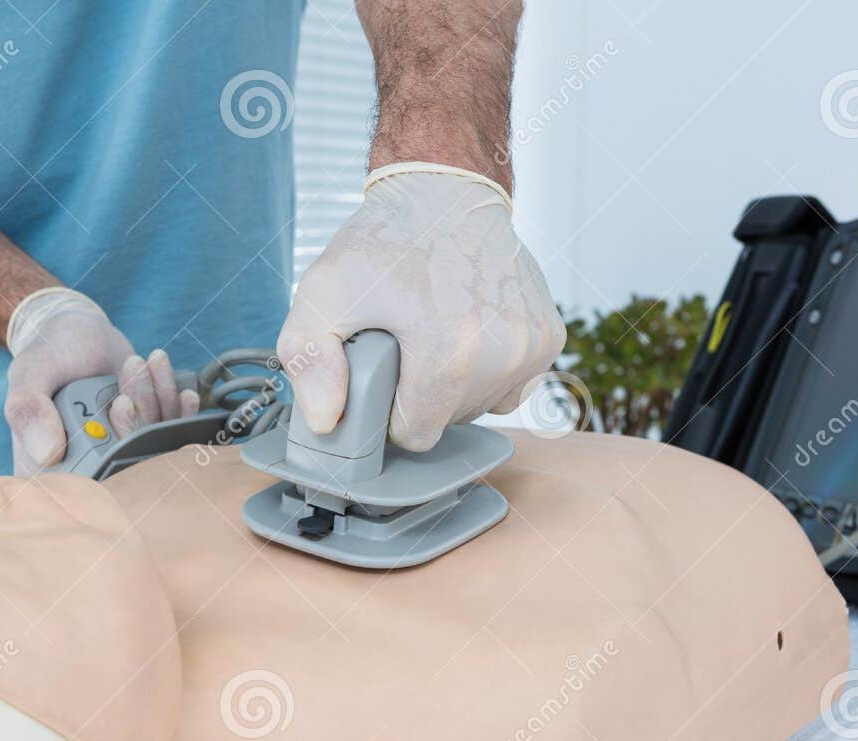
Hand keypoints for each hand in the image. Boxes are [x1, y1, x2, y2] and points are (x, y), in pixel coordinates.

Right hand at [4, 288, 198, 471]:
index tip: (118, 409)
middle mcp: (86, 466)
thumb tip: (47, 454)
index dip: (109, 462)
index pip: (82, 493)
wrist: (78, 330)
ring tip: (136, 364)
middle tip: (126, 384)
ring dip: (154, 400)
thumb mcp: (31, 371)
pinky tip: (161, 372)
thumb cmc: (49, 351)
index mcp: (47, 465)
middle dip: (135, 421)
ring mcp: (119, 451)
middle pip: (126, 469)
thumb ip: (29, 409)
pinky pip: (170, 430)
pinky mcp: (145, 434)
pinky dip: (173, 399)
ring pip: (152, 446)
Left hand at [277, 165, 564, 450]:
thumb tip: (327, 420)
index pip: (415, 434)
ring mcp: (532, 347)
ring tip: (437, 332)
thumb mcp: (324, 290)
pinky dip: (490, 370)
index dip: (389, 410)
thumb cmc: (386, 241)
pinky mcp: (550, 337)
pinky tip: (470, 331)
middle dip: (422, 394)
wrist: (447, 188)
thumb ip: (308, 360)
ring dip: (456, 385)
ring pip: (483, 406)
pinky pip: (514, 386)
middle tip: (406, 343)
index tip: (382, 372)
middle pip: (450, 421)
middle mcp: (501, 355)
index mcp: (449, 354)